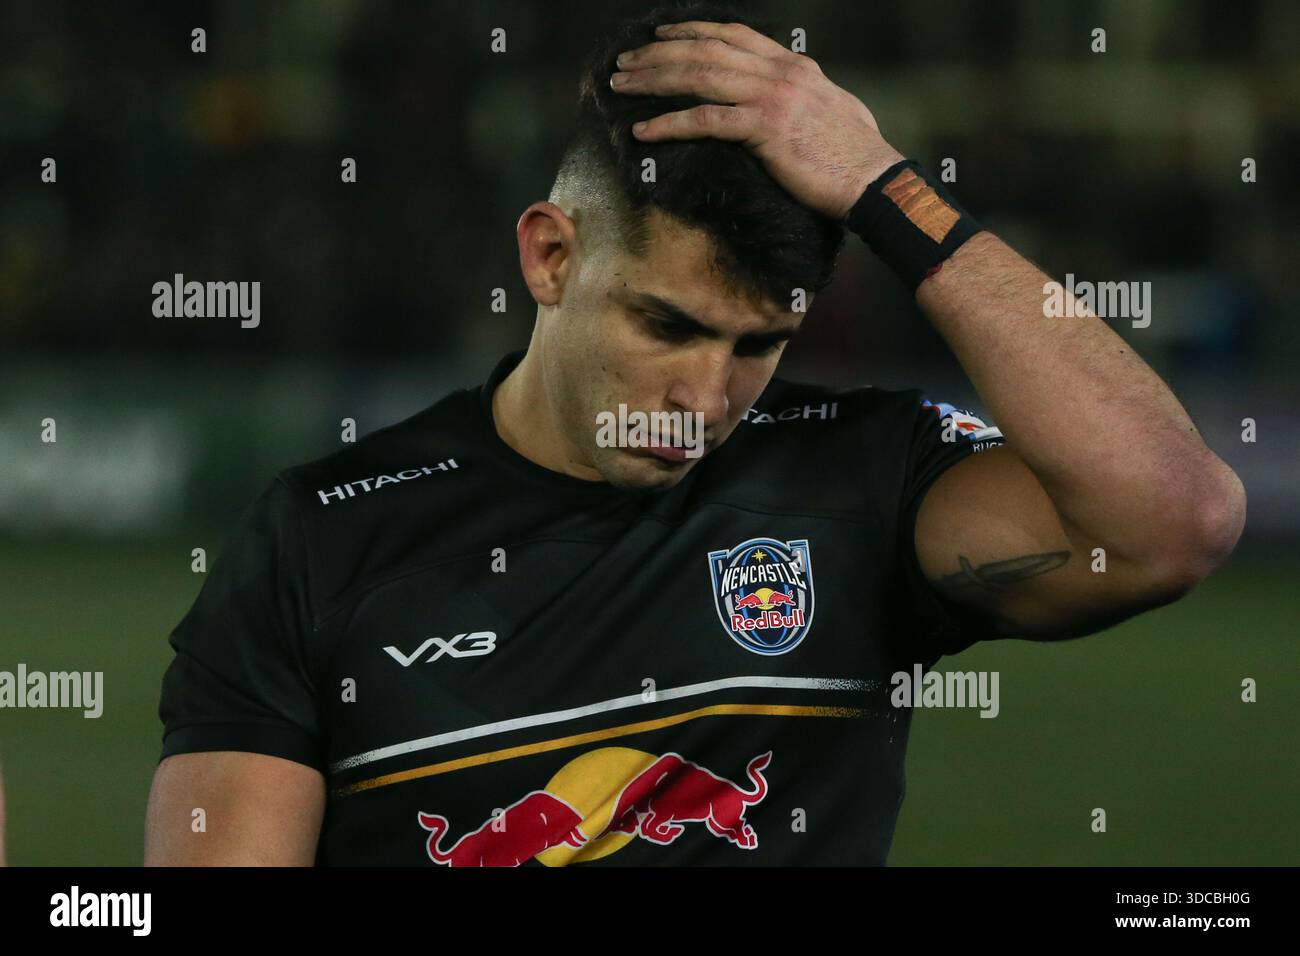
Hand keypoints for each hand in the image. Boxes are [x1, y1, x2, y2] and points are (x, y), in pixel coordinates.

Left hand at [610, 20, 904, 221]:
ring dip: (654, 80)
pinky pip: (706, 121)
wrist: (875, 181)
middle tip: (625, 61)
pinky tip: (643, 130)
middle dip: (659, 53)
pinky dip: (669, 124)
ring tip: (621, 85)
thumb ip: (803, 95)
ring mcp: (773, 97)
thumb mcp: (831, 110)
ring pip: (699, 77)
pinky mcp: (766, 129)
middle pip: (707, 50)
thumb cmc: (856, 157)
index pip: (734, 35)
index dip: (693, 30)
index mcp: (794, 65)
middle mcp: (781, 72)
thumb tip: (788, 97)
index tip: (661, 34)